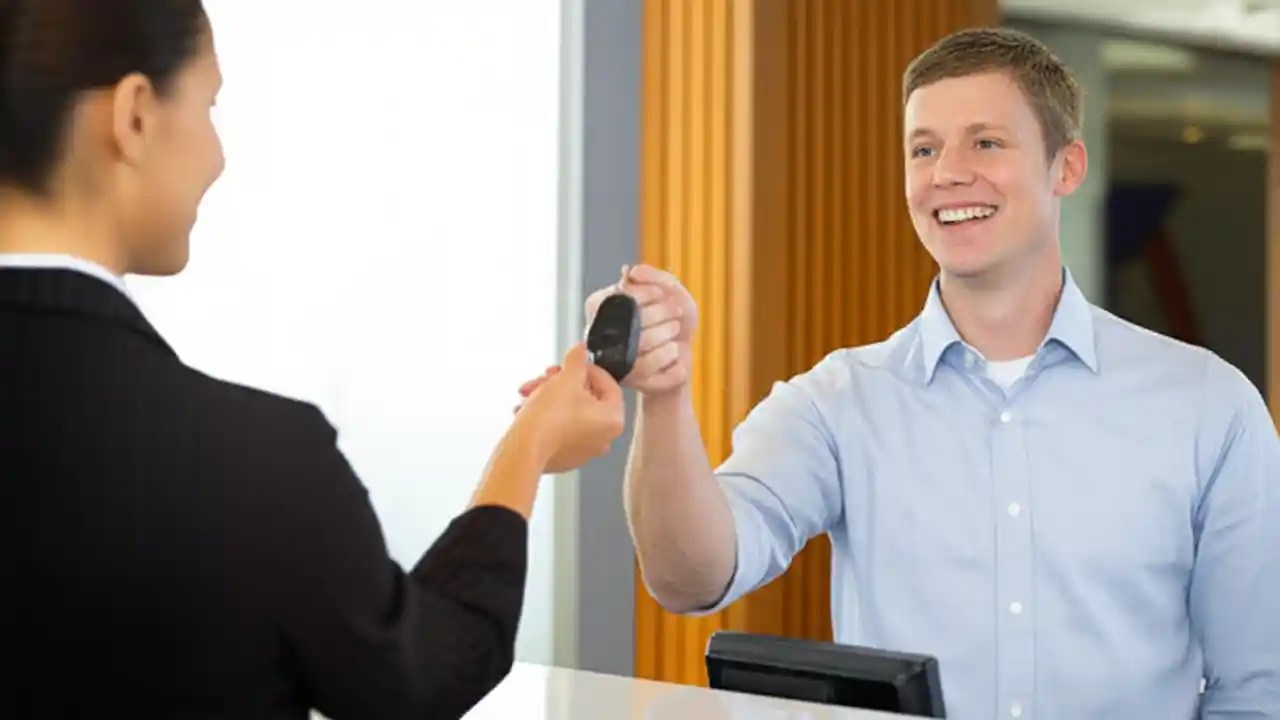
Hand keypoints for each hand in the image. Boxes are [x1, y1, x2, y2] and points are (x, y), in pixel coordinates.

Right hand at [513, 342, 624, 473]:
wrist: (523, 450)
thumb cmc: (549, 418)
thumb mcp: (565, 378)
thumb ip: (577, 360)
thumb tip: (580, 350)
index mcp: (613, 420)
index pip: (608, 384)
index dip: (588, 369)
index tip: (573, 363)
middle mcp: (603, 438)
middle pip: (586, 398)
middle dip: (562, 383)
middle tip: (546, 377)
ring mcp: (583, 451)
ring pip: (569, 412)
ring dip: (549, 397)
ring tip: (530, 393)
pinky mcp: (564, 458)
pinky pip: (558, 429)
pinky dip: (545, 417)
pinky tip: (527, 409)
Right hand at [583, 263, 696, 395]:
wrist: (684, 354)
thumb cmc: (671, 320)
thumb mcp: (669, 291)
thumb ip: (653, 276)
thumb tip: (631, 272)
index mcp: (601, 310)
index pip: (615, 300)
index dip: (643, 294)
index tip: (662, 293)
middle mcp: (601, 338)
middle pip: (628, 326)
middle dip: (660, 314)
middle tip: (676, 313)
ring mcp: (616, 363)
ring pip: (639, 353)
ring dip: (666, 338)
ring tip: (675, 333)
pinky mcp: (634, 383)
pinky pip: (653, 374)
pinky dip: (673, 364)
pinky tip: (676, 356)